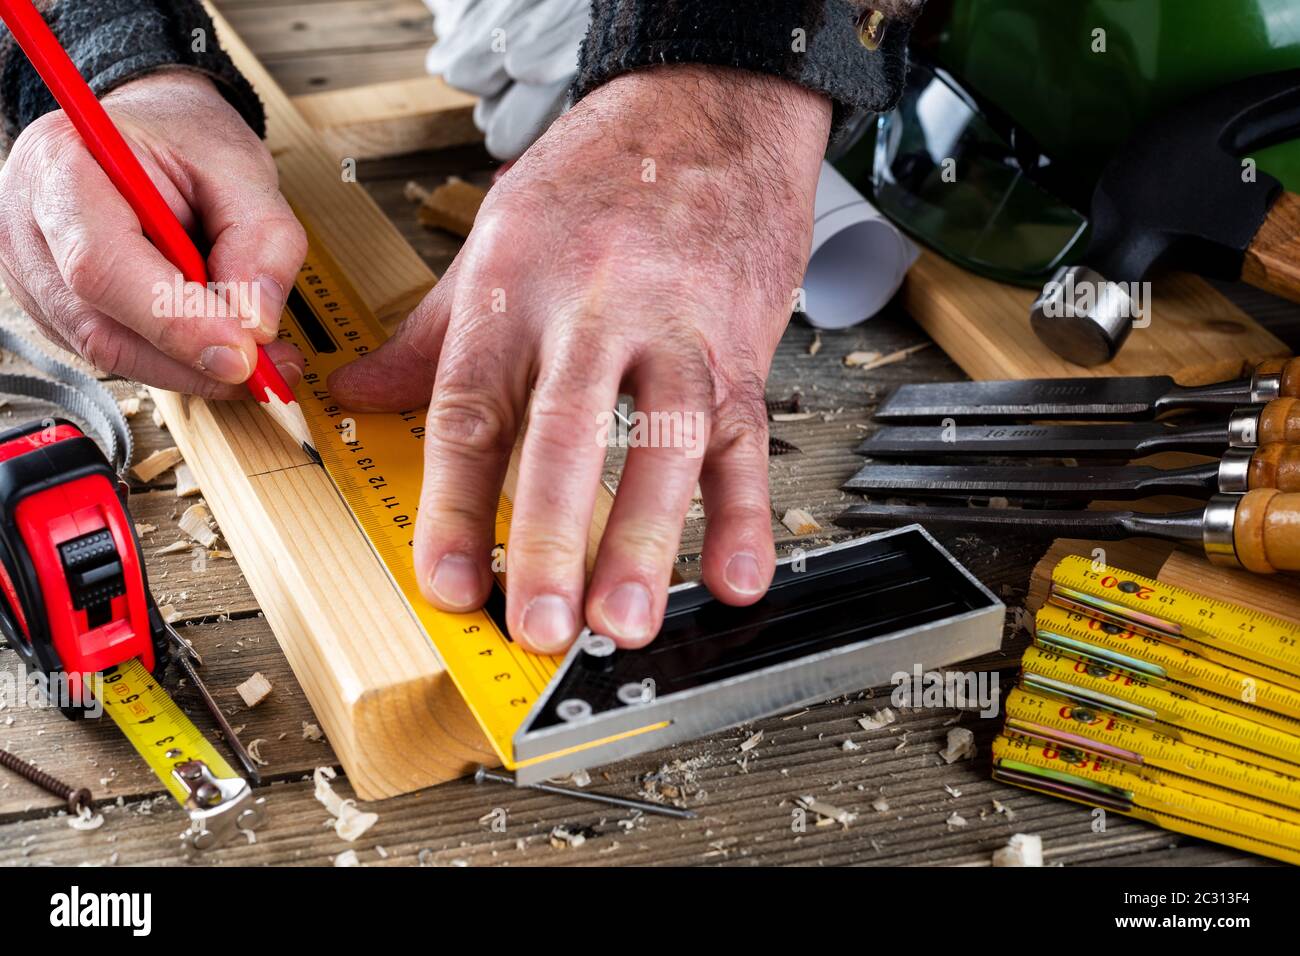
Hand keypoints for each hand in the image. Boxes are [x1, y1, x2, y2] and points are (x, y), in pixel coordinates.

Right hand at [0, 71, 306, 394]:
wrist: (150, 133)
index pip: (100, 266)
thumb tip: (256, 325)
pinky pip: (120, 352)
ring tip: (260, 358)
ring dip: (192, 367)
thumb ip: (261, 241)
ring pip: (114, 351)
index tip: (241, 352)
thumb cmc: (184, 139)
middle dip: (192, 357)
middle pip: (102, 326)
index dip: (174, 321)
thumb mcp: (241, 168)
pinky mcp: (60, 310)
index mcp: (61, 169)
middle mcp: (32, 229)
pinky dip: (178, 361)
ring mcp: (37, 276)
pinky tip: (221, 344)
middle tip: (266, 368)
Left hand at [330, 64, 830, 652]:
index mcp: (513, 291)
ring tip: (629, 621)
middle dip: (549, 538)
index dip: (454, 505)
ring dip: (646, 539)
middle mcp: (592, 312)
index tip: (448, 584)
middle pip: (565, 432)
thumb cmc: (597, 180)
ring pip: (664, 440)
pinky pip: (747, 437)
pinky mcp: (740, 350)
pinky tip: (736, 574)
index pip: (471, 410)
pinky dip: (746, 512)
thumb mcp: (493, 241)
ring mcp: (675, 333)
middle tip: (543, 624)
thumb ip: (427, 336)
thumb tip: (356, 399)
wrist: (704, 113)